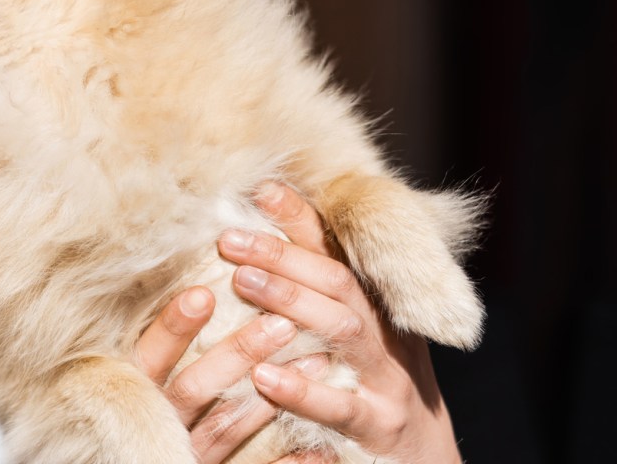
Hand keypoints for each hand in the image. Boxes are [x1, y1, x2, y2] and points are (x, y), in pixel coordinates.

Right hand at [135, 285, 330, 462]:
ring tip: (317, 361)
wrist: (148, 460)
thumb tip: (197, 288)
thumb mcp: (143, 374)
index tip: (203, 293)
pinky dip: (288, 461)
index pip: (151, 358)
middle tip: (281, 323)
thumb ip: (160, 346)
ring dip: (271, 397)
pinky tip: (321, 446)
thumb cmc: (148, 404)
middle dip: (237, 355)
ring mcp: (188, 453)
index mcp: (138, 391)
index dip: (173, 328)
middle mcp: (162, 423)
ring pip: (226, 427)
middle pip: (194, 389)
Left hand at [217, 182, 463, 463]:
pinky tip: (264, 378)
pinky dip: (302, 392)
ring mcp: (385, 382)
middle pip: (338, 283)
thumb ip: (322, 297)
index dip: (301, 218)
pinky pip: (339, 408)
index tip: (261, 188)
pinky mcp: (378, 429)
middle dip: (284, 255)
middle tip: (230, 239)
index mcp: (378, 309)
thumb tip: (260, 248)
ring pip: (343, 332)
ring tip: (242, 283)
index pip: (338, 252)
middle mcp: (386, 337)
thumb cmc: (378, 393)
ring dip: (291, 302)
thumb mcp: (360, 340)